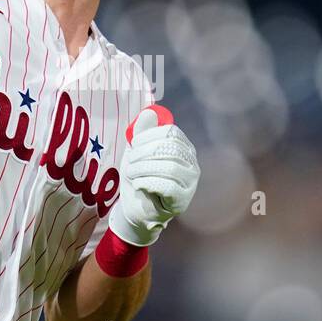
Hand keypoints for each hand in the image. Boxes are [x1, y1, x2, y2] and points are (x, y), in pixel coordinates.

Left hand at [109, 105, 199, 246]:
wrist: (136, 208)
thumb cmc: (139, 176)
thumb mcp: (136, 151)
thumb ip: (142, 132)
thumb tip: (148, 112)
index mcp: (183, 147)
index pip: (171, 132)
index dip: (149, 136)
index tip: (134, 144)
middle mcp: (191, 162)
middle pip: (169, 148)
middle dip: (144, 154)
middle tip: (130, 163)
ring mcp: (190, 182)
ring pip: (169, 167)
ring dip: (144, 169)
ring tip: (132, 174)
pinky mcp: (183, 199)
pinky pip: (168, 186)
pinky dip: (149, 183)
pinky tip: (140, 185)